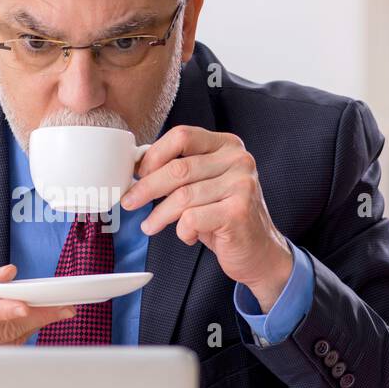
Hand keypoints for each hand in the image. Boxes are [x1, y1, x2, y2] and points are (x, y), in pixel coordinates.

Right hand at [0, 265, 75, 345]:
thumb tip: (8, 273)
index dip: (0, 310)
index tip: (25, 306)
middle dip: (34, 318)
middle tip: (63, 307)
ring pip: (6, 347)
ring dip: (33, 329)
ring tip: (54, 312)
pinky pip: (5, 356)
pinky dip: (21, 340)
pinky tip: (30, 327)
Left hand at [121, 125, 292, 311]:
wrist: (259, 252)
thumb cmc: (225, 218)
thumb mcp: (205, 186)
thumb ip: (181, 171)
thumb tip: (137, 168)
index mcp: (227, 145)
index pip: (182, 136)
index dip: (154, 155)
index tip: (138, 173)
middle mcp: (238, 160)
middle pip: (178, 168)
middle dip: (146, 187)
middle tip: (129, 201)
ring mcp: (241, 184)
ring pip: (182, 196)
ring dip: (159, 215)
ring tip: (150, 225)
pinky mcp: (238, 211)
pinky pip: (192, 219)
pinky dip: (182, 231)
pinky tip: (188, 236)